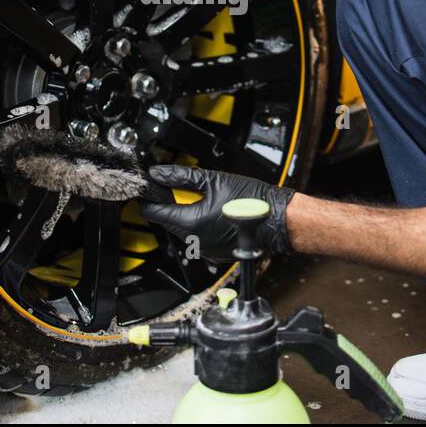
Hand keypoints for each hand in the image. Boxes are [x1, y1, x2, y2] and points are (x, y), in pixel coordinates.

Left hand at [140, 164, 295, 261]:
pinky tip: (212, 213)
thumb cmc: (250, 200)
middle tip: (180, 188)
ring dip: (184, 215)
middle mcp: (194, 241)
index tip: (151, 187)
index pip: (153, 212)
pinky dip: (198, 225)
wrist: (276, 219)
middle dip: (170, 204)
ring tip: (202, 200)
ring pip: (182, 230)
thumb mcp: (213, 180)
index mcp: (190, 222)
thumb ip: (180, 176)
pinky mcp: (215, 252)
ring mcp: (205, 249)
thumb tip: (159, 173)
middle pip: (167, 221)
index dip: (150, 198)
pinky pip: (197, 238)